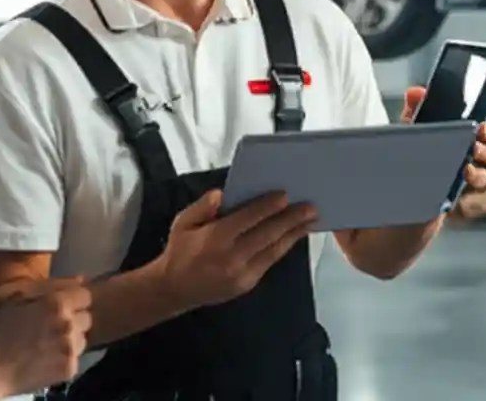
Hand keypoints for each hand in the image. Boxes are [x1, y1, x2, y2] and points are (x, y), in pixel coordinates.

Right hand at [0, 277, 91, 394]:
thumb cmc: (0, 331)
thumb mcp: (19, 299)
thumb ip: (53, 286)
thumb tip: (83, 278)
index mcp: (57, 303)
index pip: (85, 296)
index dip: (74, 302)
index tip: (62, 309)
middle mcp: (69, 323)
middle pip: (86, 318)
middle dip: (74, 321)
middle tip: (53, 329)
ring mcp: (70, 347)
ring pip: (83, 339)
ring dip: (71, 340)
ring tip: (49, 345)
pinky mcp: (70, 368)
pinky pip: (76, 359)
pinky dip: (65, 359)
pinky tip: (48, 360)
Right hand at [152, 190, 317, 310]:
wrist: (174, 289)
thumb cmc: (180, 250)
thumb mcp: (182, 223)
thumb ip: (202, 207)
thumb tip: (221, 195)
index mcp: (215, 238)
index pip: (248, 218)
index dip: (268, 207)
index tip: (285, 196)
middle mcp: (232, 257)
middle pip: (268, 235)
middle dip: (291, 220)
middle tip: (311, 208)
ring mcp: (242, 274)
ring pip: (274, 251)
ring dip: (294, 235)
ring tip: (310, 222)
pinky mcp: (247, 284)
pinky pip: (269, 262)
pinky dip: (283, 248)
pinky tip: (292, 237)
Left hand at [400, 87, 485, 195]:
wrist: (405, 173)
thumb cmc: (417, 143)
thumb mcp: (414, 121)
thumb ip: (415, 105)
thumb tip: (416, 93)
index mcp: (472, 122)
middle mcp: (481, 142)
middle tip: (481, 129)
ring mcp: (479, 163)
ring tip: (473, 148)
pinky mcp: (472, 182)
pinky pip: (483, 178)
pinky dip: (476, 173)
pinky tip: (466, 169)